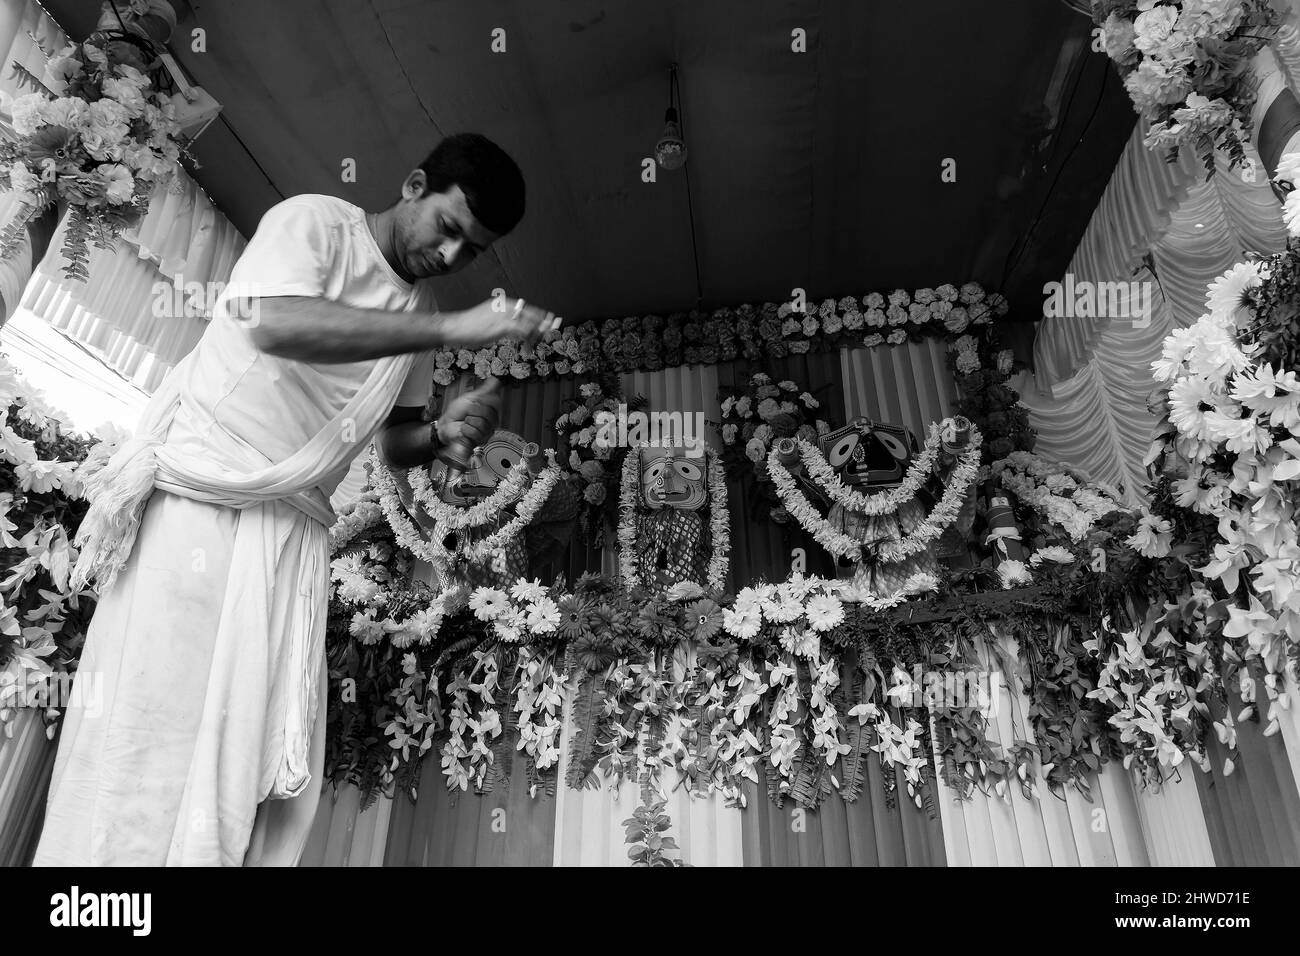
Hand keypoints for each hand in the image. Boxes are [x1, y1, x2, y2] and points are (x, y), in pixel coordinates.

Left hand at [435, 377, 502, 451]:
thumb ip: (485, 390)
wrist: (447, 424)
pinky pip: (475, 432)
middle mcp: (491, 421)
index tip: (475, 401)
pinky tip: (464, 429)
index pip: (495, 402)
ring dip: (469, 421)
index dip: (482, 400)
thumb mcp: (471, 397)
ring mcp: (487, 431)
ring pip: (481, 423)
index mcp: (491, 410)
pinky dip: (465, 429)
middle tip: (467, 413)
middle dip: (473, 410)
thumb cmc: (457, 412)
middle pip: (488, 413)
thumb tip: (495, 379)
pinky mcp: (480, 440)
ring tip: (465, 422)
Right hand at [436, 297, 560, 348]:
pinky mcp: (503, 325)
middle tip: (550, 334)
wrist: (454, 327)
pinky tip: (527, 350)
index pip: (528, 308)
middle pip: (533, 315)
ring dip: (536, 336)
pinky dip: (528, 341)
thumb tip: (514, 330)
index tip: (549, 324)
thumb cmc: (469, 327)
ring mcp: (505, 315)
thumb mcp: (489, 321)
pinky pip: (523, 332)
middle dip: (543, 326)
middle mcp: (507, 306)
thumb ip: (503, 323)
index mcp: (504, 303)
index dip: (540, 317)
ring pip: (530, 324)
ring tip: (534, 347)